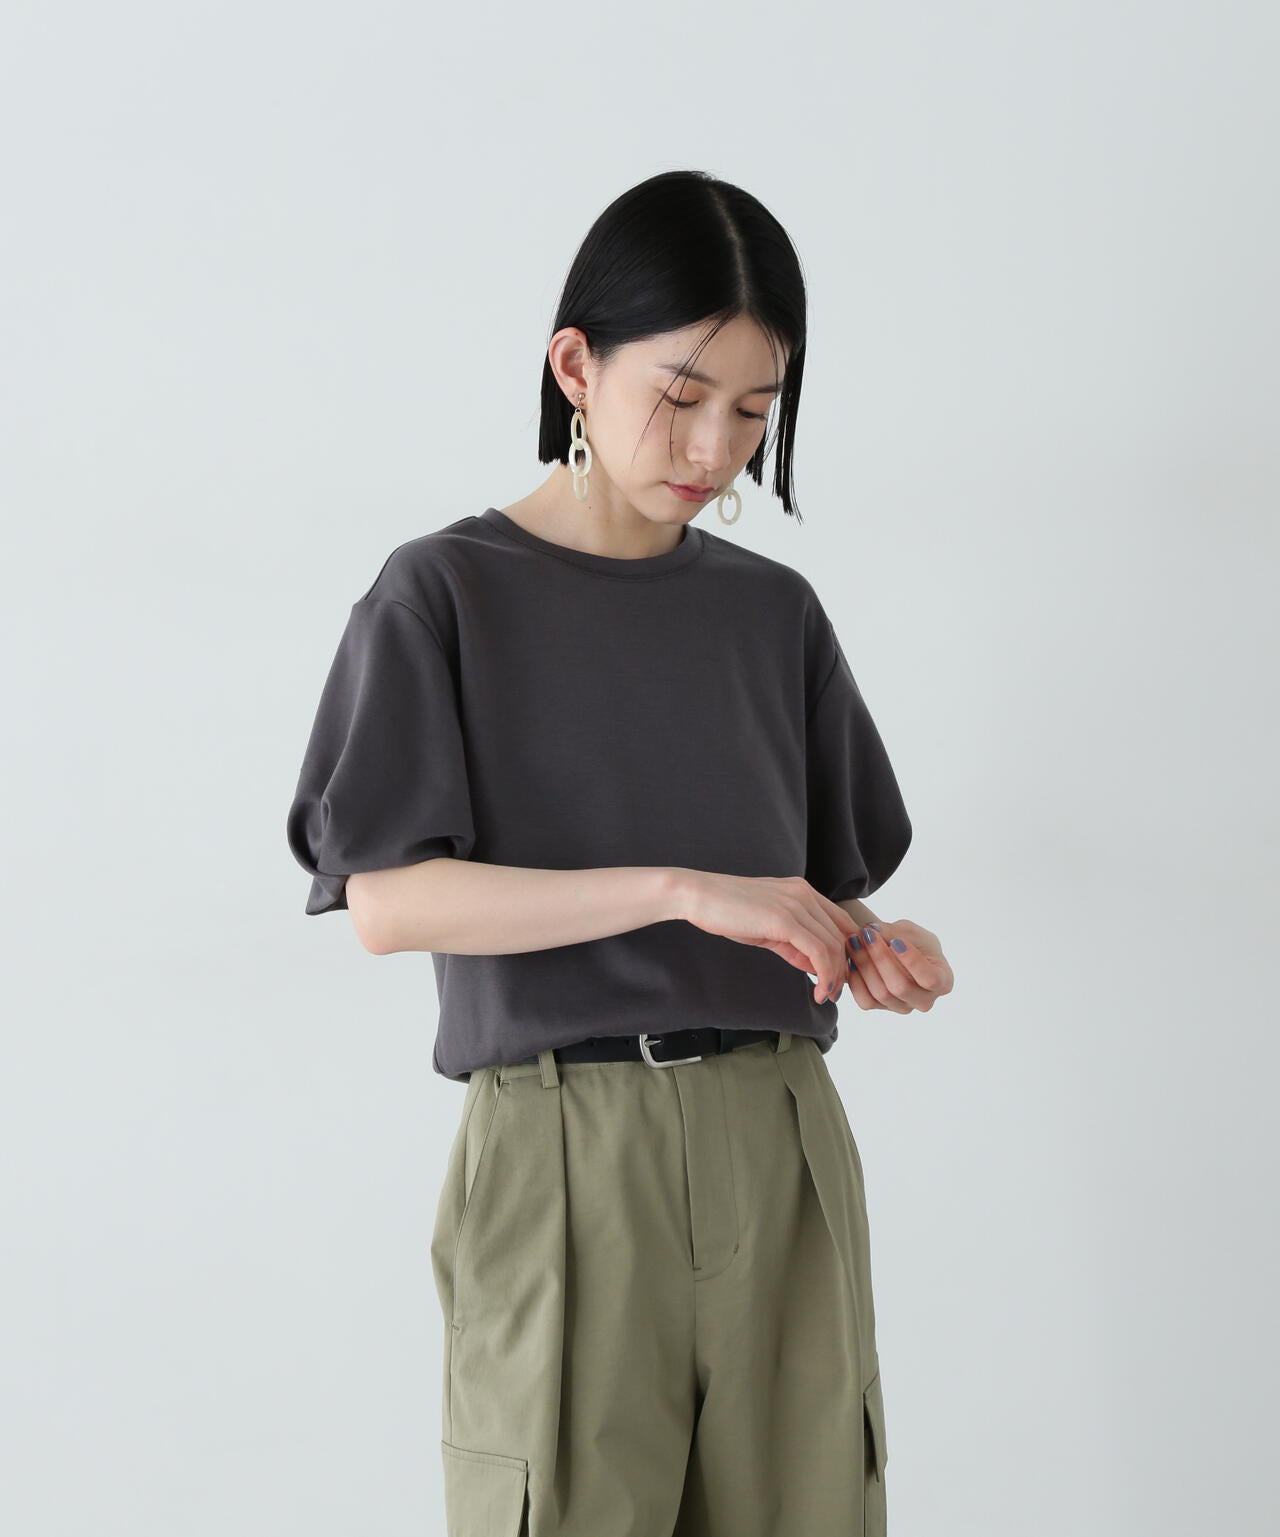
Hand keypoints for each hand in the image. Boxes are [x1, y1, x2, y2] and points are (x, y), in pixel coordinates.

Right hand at [675, 871, 861, 1005]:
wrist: (699, 896)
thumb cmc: (728, 911)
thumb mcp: (768, 927)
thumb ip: (795, 943)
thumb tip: (816, 966)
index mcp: (803, 891)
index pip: (841, 922)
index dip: (847, 950)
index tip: (840, 975)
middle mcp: (805, 894)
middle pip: (841, 935)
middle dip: (843, 968)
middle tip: (834, 992)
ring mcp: (796, 904)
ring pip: (832, 946)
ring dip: (835, 976)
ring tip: (826, 995)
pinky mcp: (785, 920)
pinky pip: (817, 952)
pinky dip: (824, 975)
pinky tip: (817, 990)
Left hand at [845, 918, 952, 1012]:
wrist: (899, 950)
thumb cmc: (913, 941)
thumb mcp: (910, 931)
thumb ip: (895, 931)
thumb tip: (874, 931)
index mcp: (943, 981)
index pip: (930, 979)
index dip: (912, 962)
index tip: (897, 941)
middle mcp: (925, 1000)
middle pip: (900, 987)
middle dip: (880, 958)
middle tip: (867, 934)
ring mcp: (903, 1007)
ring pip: (881, 994)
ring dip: (864, 965)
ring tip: (855, 941)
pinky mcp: (882, 1008)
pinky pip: (865, 1001)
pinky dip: (855, 980)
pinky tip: (851, 960)